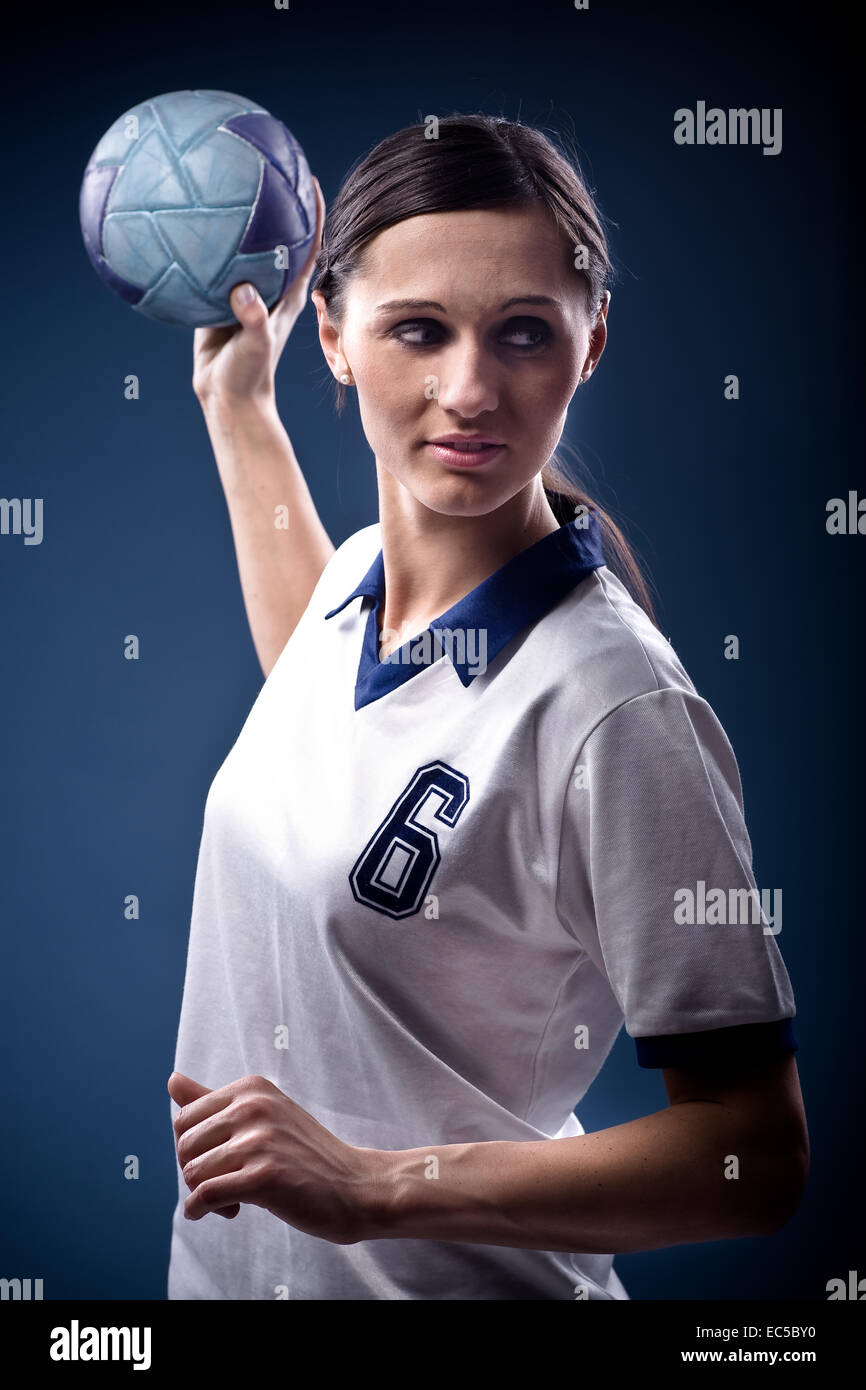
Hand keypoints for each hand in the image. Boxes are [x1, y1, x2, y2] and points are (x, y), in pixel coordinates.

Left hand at [167, 1071, 383, 1243]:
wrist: (356, 1187)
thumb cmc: (306, 1155)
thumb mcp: (263, 1116)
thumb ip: (213, 1101)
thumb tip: (171, 1080)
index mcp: (251, 1088)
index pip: (184, 1118)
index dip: (193, 1149)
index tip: (219, 1163)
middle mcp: (253, 1106)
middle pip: (184, 1146)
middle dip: (196, 1172)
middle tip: (226, 1185)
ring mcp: (259, 1140)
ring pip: (192, 1172)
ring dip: (205, 1196)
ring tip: (234, 1200)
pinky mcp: (264, 1176)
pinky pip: (205, 1196)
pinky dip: (201, 1211)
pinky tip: (225, 1213)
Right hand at [191, 174, 325, 406]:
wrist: (226, 395)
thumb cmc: (250, 373)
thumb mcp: (256, 344)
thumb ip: (252, 317)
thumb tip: (242, 291)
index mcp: (288, 292)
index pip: (308, 244)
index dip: (313, 211)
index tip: (310, 178)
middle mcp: (269, 285)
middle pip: (277, 236)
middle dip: (275, 203)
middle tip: (264, 166)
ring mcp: (243, 289)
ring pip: (242, 247)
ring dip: (237, 219)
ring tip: (223, 183)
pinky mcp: (218, 297)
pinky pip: (210, 264)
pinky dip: (202, 246)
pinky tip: (183, 225)